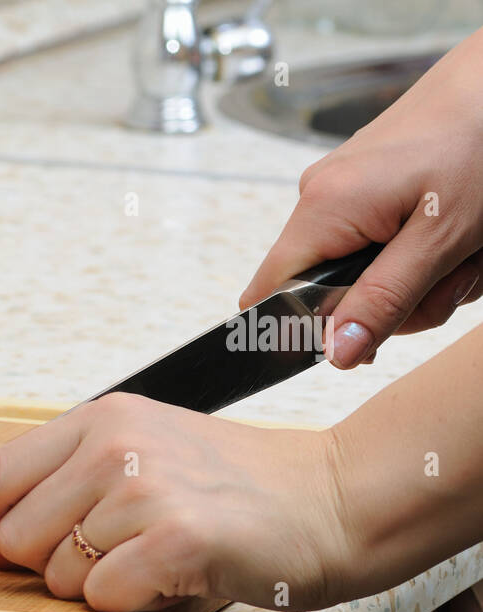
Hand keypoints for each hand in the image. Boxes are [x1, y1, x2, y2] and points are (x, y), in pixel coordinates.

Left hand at [0, 393, 352, 611]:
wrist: (330, 498)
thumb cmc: (234, 488)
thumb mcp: (144, 454)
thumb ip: (71, 479)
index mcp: (99, 419)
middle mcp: (112, 446)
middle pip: (19, 539)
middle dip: (55, 564)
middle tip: (119, 549)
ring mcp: (142, 489)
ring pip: (61, 575)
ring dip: (102, 583)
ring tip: (157, 554)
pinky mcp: (173, 536)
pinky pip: (105, 597)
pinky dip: (134, 601)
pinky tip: (175, 573)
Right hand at [241, 30, 482, 368]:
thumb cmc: (479, 139)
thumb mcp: (441, 238)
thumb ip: (385, 299)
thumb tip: (335, 352)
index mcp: (323, 209)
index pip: (269, 297)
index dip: (305, 333)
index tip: (365, 342)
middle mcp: (319, 197)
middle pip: (330, 292)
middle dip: (396, 304)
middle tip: (452, 282)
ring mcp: (342, 189)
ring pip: (363, 272)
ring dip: (421, 280)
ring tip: (467, 253)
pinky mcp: (367, 185)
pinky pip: (380, 244)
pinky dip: (421, 253)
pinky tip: (457, 237)